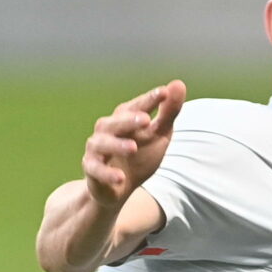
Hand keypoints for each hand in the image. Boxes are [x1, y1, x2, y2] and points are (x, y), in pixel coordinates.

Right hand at [83, 81, 186, 213]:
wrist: (119, 188)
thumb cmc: (139, 156)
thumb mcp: (158, 135)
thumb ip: (168, 113)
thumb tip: (179, 83)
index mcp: (124, 119)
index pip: (136, 107)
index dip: (149, 100)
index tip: (165, 93)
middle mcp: (107, 131)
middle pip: (114, 123)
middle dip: (129, 121)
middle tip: (146, 120)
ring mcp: (97, 150)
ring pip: (101, 144)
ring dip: (117, 145)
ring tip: (133, 148)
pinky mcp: (92, 170)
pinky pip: (96, 170)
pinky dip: (107, 174)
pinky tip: (120, 178)